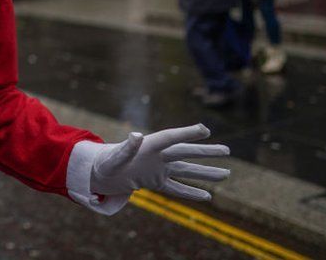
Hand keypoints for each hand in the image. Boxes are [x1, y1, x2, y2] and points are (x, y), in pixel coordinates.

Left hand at [90, 124, 229, 200]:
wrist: (98, 171)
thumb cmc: (104, 163)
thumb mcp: (113, 158)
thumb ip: (126, 148)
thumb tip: (137, 134)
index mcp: (147, 146)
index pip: (171, 137)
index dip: (187, 132)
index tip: (205, 129)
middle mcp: (156, 156)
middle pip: (185, 152)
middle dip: (206, 152)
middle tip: (227, 149)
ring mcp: (158, 169)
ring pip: (186, 171)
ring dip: (205, 173)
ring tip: (227, 173)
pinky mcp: (155, 182)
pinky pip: (176, 189)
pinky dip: (190, 192)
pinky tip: (207, 196)